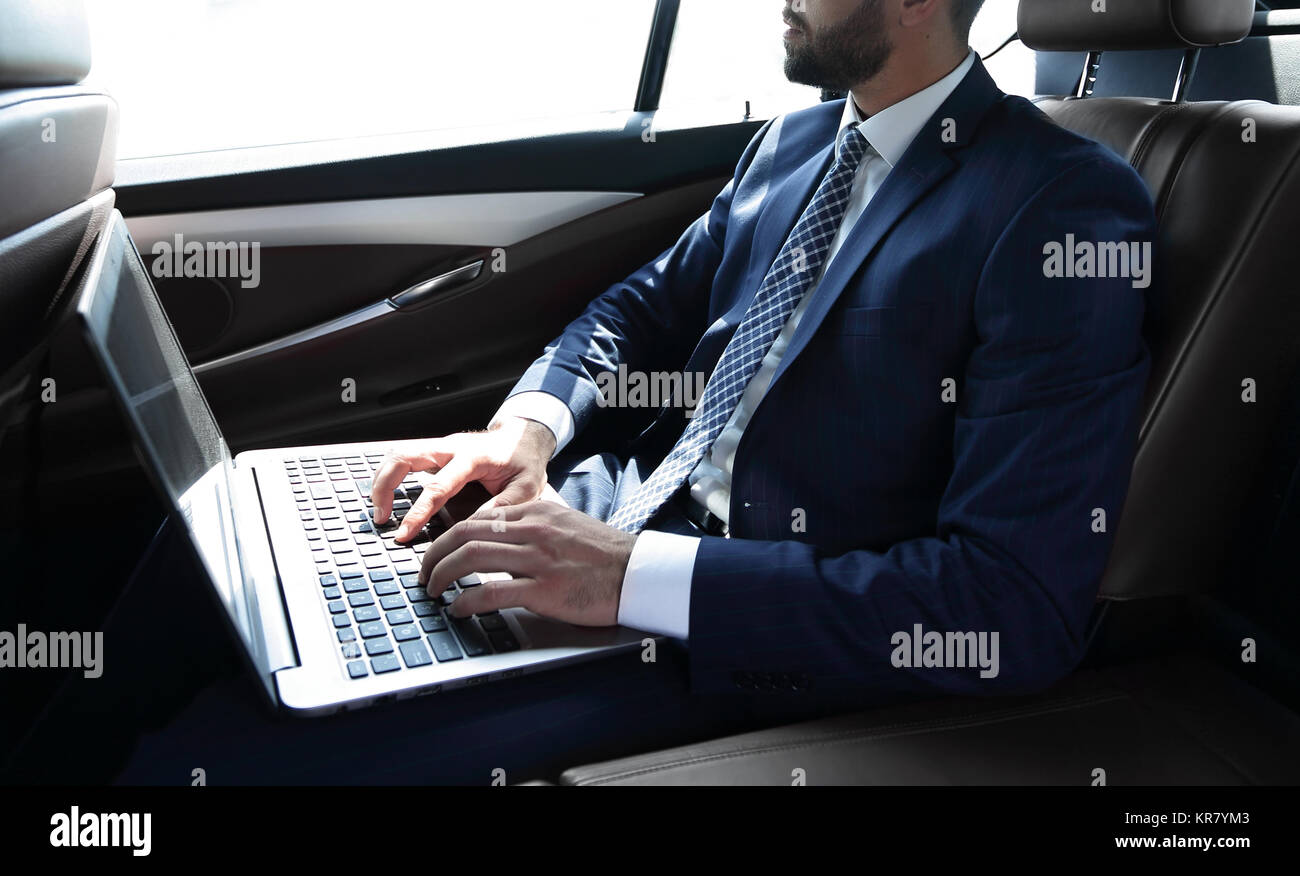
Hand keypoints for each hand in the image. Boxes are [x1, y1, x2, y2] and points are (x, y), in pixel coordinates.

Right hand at [370, 417, 555, 540]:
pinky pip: (404, 457)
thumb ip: (505, 507)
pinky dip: (388, 475)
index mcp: (473, 457)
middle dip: (384, 486)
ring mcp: (440, 446)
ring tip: (379, 510)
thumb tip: (476, 529)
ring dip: (381, 480)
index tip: (403, 533)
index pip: (437, 487)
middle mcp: (451, 447)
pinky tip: (385, 496)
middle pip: (404, 457)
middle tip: (380, 518)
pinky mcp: (435, 451)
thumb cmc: (525, 462)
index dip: (417, 512)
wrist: (524, 437)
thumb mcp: (528, 487)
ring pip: (398, 453)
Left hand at [420, 501, 636, 626]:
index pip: (479, 518)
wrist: (638, 573)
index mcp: (537, 512)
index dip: (450, 536)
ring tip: (433, 590)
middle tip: (424, 572)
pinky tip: (458, 609)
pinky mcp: (544, 590)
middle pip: (465, 534)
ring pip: (471, 558)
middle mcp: (533, 530)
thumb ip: (534, 528)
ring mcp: (537, 560)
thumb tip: (501, 539)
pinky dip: (467, 601)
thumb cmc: (606, 555)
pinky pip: (492, 592)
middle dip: (434, 554)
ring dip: (442, 575)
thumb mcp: (566, 526)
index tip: (439, 552)